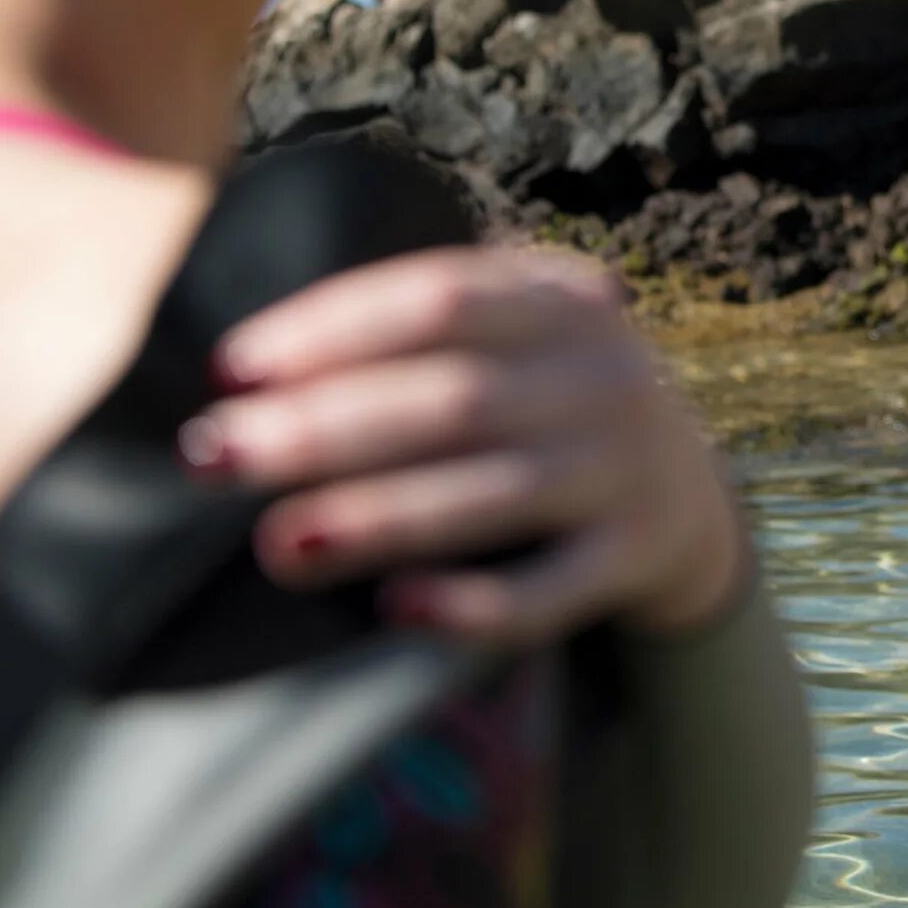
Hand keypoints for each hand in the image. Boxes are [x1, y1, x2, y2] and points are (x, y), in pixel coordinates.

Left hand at [179, 246, 747, 649]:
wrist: (692, 502)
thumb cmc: (550, 408)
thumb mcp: (526, 340)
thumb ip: (432, 333)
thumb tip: (252, 373)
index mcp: (562, 305)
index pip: (438, 298)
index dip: (331, 327)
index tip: (230, 368)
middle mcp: (603, 379)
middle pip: (454, 398)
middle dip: (324, 428)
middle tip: (215, 457)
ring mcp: (625, 470)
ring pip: (495, 494)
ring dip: (379, 517)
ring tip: (280, 542)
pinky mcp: (632, 558)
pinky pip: (550, 590)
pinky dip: (473, 604)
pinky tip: (394, 608)